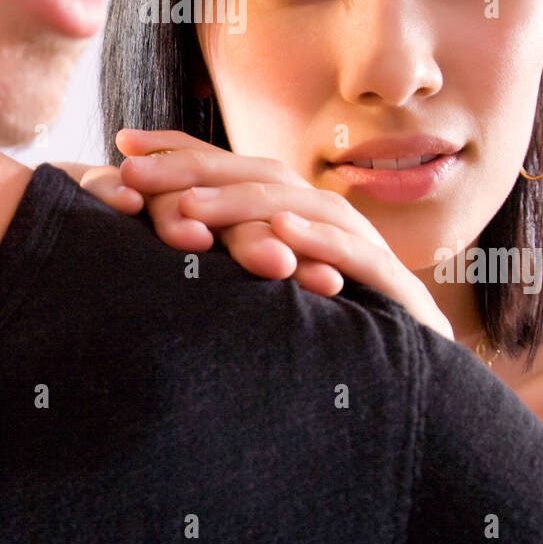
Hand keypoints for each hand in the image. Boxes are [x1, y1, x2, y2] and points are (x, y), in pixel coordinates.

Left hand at [68, 130, 452, 339]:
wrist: (418, 398)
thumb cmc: (331, 349)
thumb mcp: (265, 302)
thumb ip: (226, 266)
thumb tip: (156, 244)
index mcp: (296, 220)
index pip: (235, 170)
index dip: (183, 151)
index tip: (123, 144)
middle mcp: (327, 224)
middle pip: (260, 177)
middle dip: (194, 170)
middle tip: (132, 173)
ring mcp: (362, 251)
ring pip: (298, 208)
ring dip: (242, 203)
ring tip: (188, 206)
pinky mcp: (393, 289)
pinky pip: (353, 254)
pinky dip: (317, 237)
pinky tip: (281, 231)